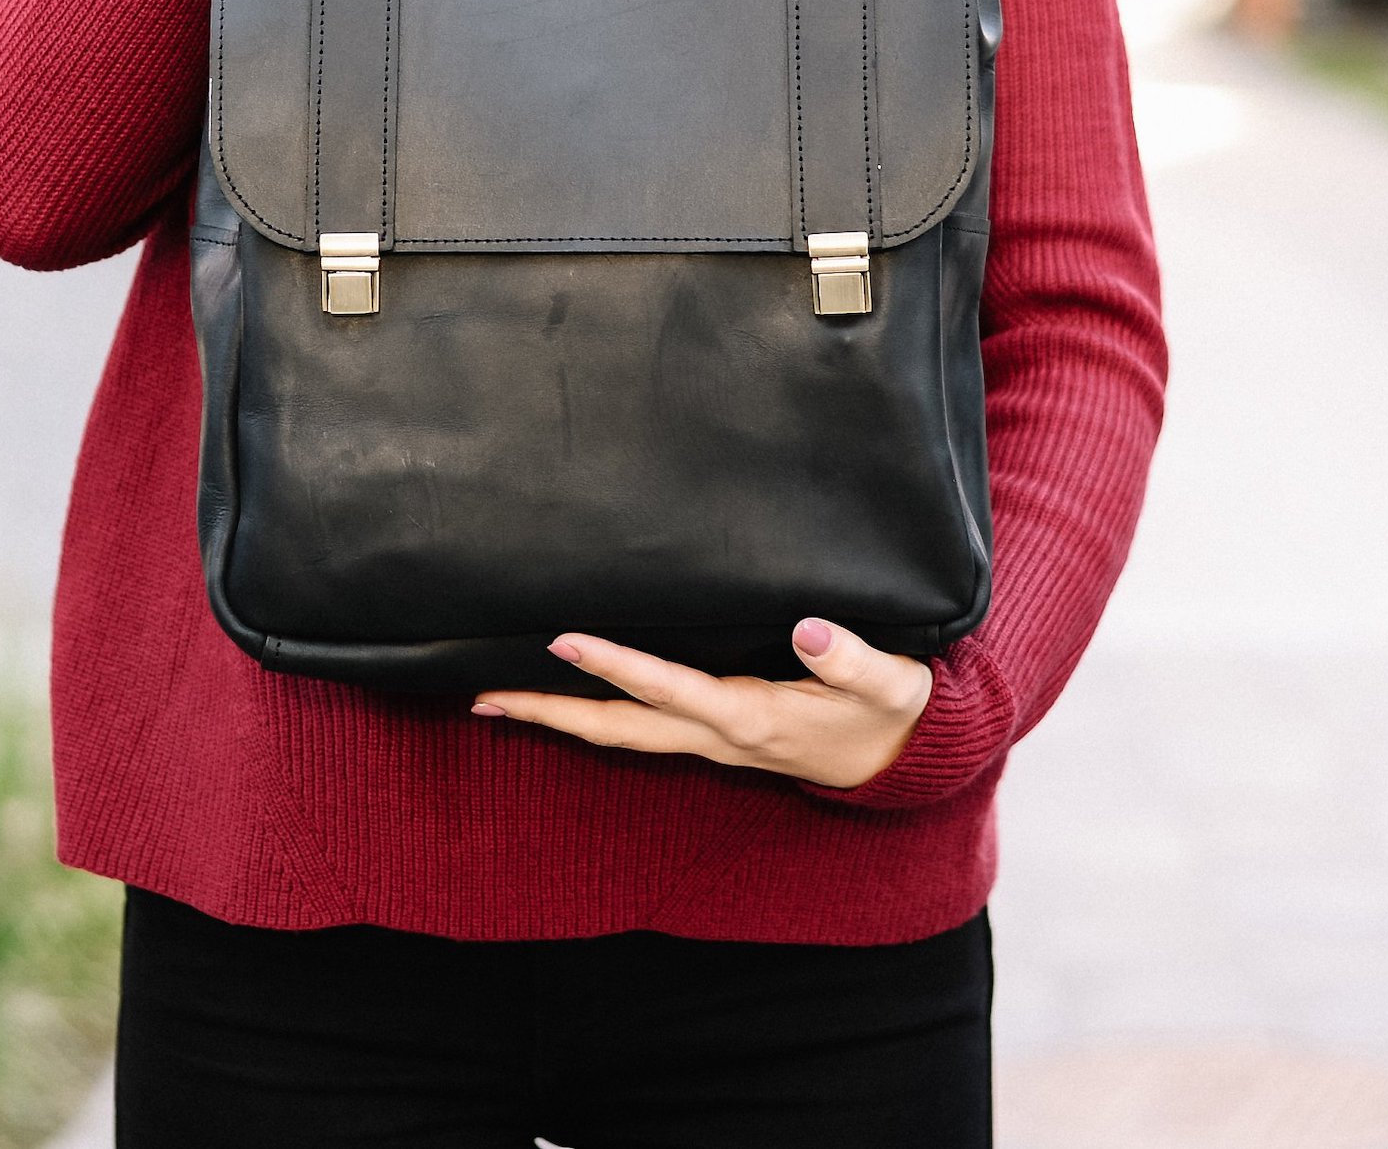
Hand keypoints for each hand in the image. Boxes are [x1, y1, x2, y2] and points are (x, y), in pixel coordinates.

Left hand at [471, 618, 934, 789]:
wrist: (903, 760)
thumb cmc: (892, 712)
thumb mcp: (890, 682)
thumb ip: (852, 657)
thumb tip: (810, 627)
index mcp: (753, 717)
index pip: (671, 688)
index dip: (617, 665)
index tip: (563, 641)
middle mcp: (719, 735)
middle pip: (618, 729)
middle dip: (552, 713)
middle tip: (484, 696)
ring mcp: (710, 740)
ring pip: (621, 734)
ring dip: (559, 718)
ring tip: (496, 700)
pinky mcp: (712, 733)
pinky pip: (638, 728)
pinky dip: (592, 715)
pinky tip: (563, 698)